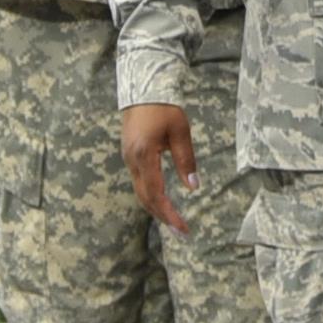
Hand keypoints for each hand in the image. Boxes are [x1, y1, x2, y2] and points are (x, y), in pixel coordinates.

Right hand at [121, 103, 197, 233]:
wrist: (142, 89)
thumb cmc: (164, 108)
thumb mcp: (180, 132)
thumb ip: (186, 160)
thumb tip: (193, 187)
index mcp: (144, 157)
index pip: (157, 195)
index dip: (170, 214)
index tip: (183, 228)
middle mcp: (132, 162)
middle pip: (146, 199)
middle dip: (163, 217)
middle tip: (181, 232)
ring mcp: (129, 159)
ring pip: (141, 192)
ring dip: (156, 208)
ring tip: (173, 221)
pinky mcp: (130, 156)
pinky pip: (139, 182)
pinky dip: (151, 196)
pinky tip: (162, 201)